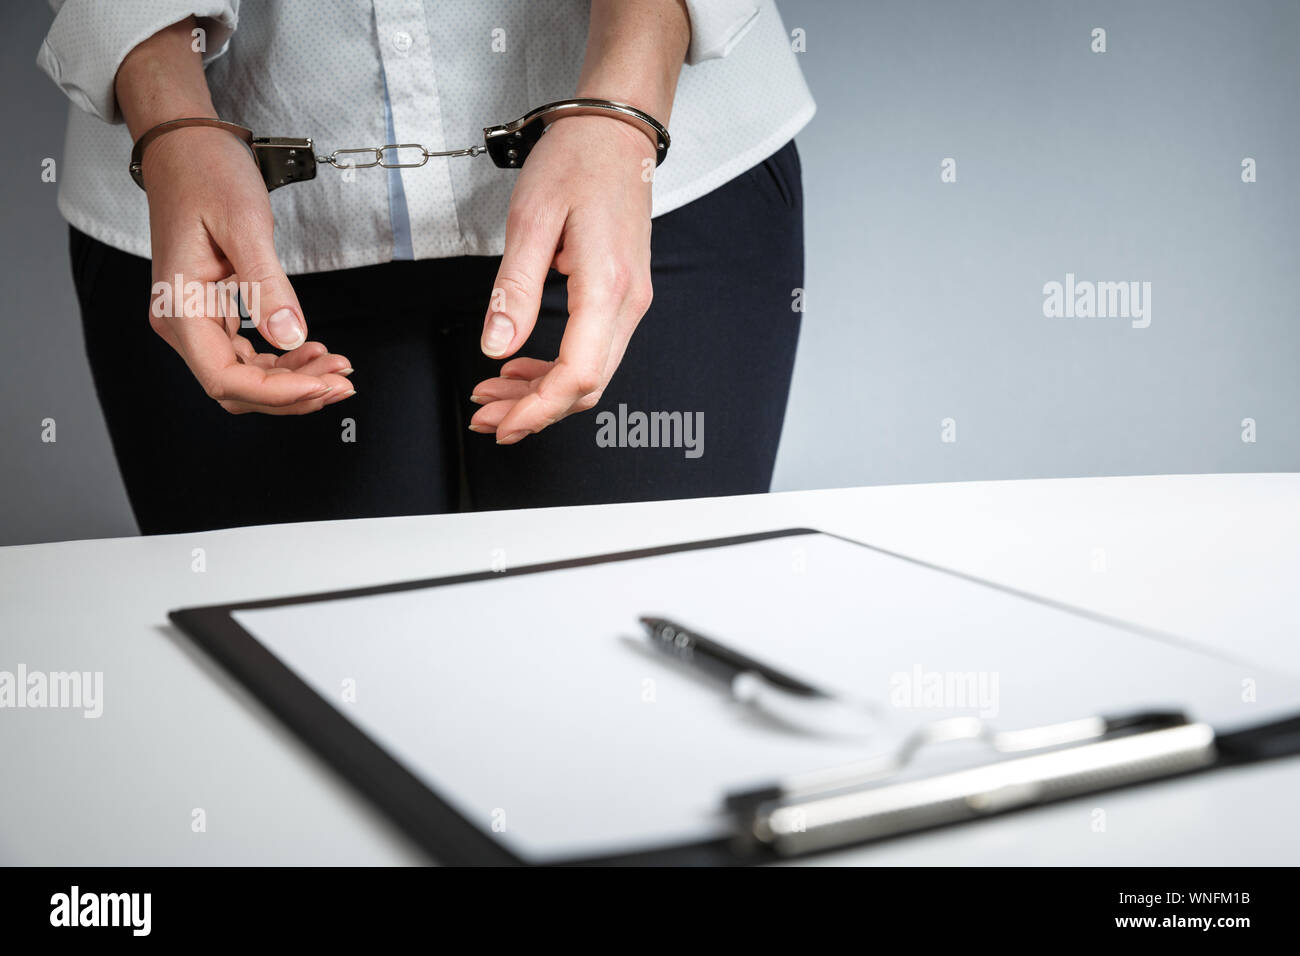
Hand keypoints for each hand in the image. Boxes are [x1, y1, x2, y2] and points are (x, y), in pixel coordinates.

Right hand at [141, 126, 353, 414]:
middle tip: (343, 383)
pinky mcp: (215, 314)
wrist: (187, 146)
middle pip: (239, 387)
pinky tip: (315, 352)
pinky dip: (285, 361)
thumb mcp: (245, 225)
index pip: (225, 379)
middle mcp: (182, 323)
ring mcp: (198, 321)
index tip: (321, 386)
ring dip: (295, 381)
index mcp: (179, 308)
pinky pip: (251, 355)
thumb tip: (290, 335)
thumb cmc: (206, 173)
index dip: (277, 394)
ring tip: (338, 370)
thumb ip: (267, 285)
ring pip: (247, 376)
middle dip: (294, 393)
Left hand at [468, 114, 655, 442]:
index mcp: (607, 287)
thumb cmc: (578, 161)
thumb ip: (514, 288)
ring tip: (494, 398)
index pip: (577, 375)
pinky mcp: (623, 296)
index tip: (502, 424)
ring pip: (590, 374)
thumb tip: (496, 345)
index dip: (537, 409)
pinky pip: (593, 351)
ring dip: (542, 394)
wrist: (616, 130)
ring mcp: (630, 301)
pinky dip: (555, 371)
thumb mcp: (532, 219)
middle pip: (586, 386)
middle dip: (534, 412)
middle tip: (486, 419)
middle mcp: (628, 302)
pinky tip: (520, 367)